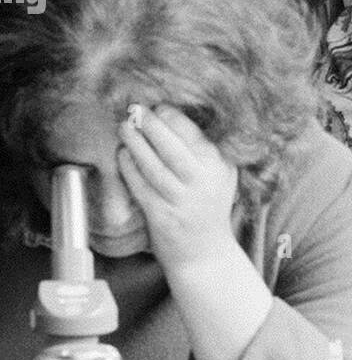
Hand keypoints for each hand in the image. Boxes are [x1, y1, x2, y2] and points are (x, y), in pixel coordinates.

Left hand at [118, 105, 237, 272]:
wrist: (205, 253)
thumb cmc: (208, 206)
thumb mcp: (221, 173)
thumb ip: (206, 147)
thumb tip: (171, 113)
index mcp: (219, 165)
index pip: (192, 132)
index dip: (170, 115)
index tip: (156, 107)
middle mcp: (203, 181)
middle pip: (171, 146)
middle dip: (150, 124)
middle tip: (135, 110)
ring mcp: (181, 200)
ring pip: (153, 165)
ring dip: (135, 143)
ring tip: (124, 127)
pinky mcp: (161, 215)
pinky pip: (141, 186)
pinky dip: (129, 167)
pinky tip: (123, 154)